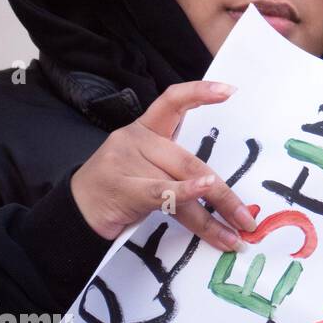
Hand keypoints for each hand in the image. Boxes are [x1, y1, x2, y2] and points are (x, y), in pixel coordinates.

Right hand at [70, 80, 256, 252]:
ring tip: (237, 231)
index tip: (230, 90)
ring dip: (211, 216)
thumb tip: (222, 191)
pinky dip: (186, 192)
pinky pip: (161, 191)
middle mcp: (136, 139)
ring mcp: (126, 161)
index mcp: (146, 129)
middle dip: (224, 195)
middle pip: (190, 162)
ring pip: (181, 184)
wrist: (75, 209)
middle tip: (247, 217)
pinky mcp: (121, 186)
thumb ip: (179, 170)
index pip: (172, 101)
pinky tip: (205, 191)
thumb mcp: (147, 167)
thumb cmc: (119, 187)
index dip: (200, 92)